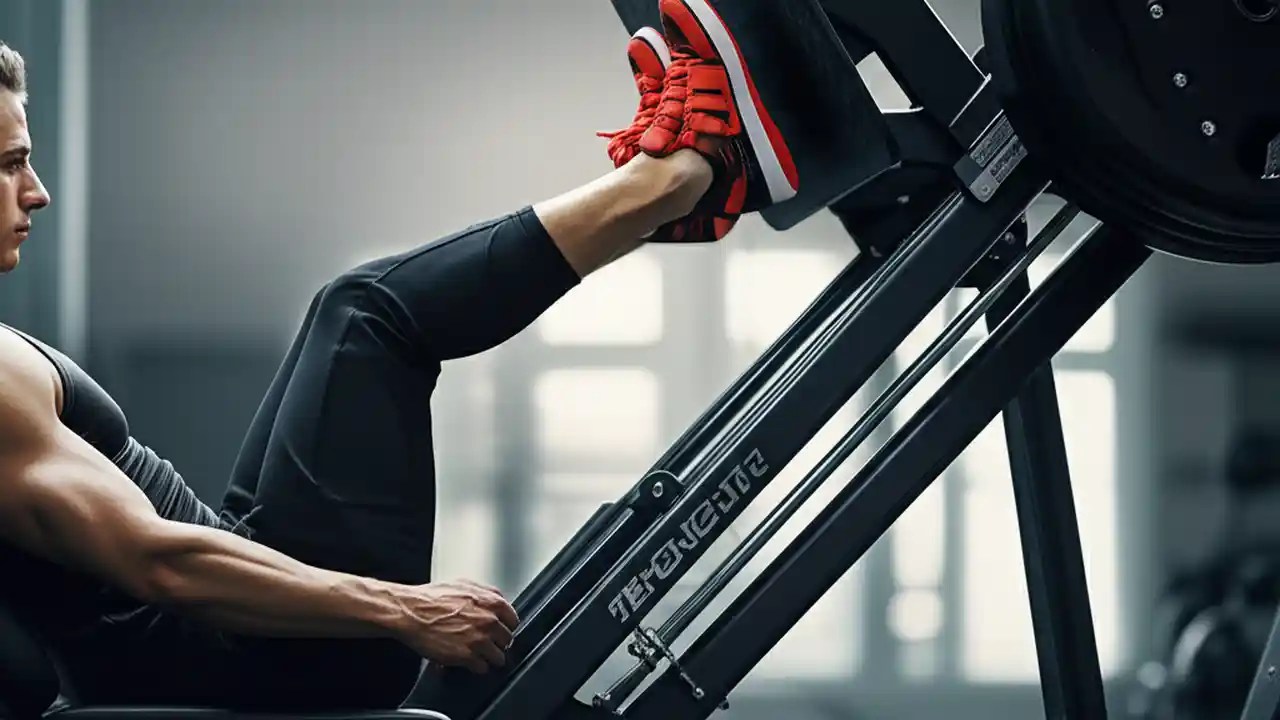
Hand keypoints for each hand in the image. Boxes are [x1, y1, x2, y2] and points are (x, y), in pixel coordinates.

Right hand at [397, 579, 519, 673]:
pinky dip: (476, 667)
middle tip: (485, 643)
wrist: (412, 612)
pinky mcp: (466, 656)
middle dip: (497, 643)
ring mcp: (479, 640)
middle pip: (507, 640)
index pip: (513, 620)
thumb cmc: (431, 598)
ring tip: (478, 655)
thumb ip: (485, 592)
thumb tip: (497, 599)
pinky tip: (467, 661)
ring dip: (489, 657)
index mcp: (492, 602)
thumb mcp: (463, 584)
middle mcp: (489, 621)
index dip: (504, 626)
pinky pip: (482, 668)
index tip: (499, 631)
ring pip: (498, 657)